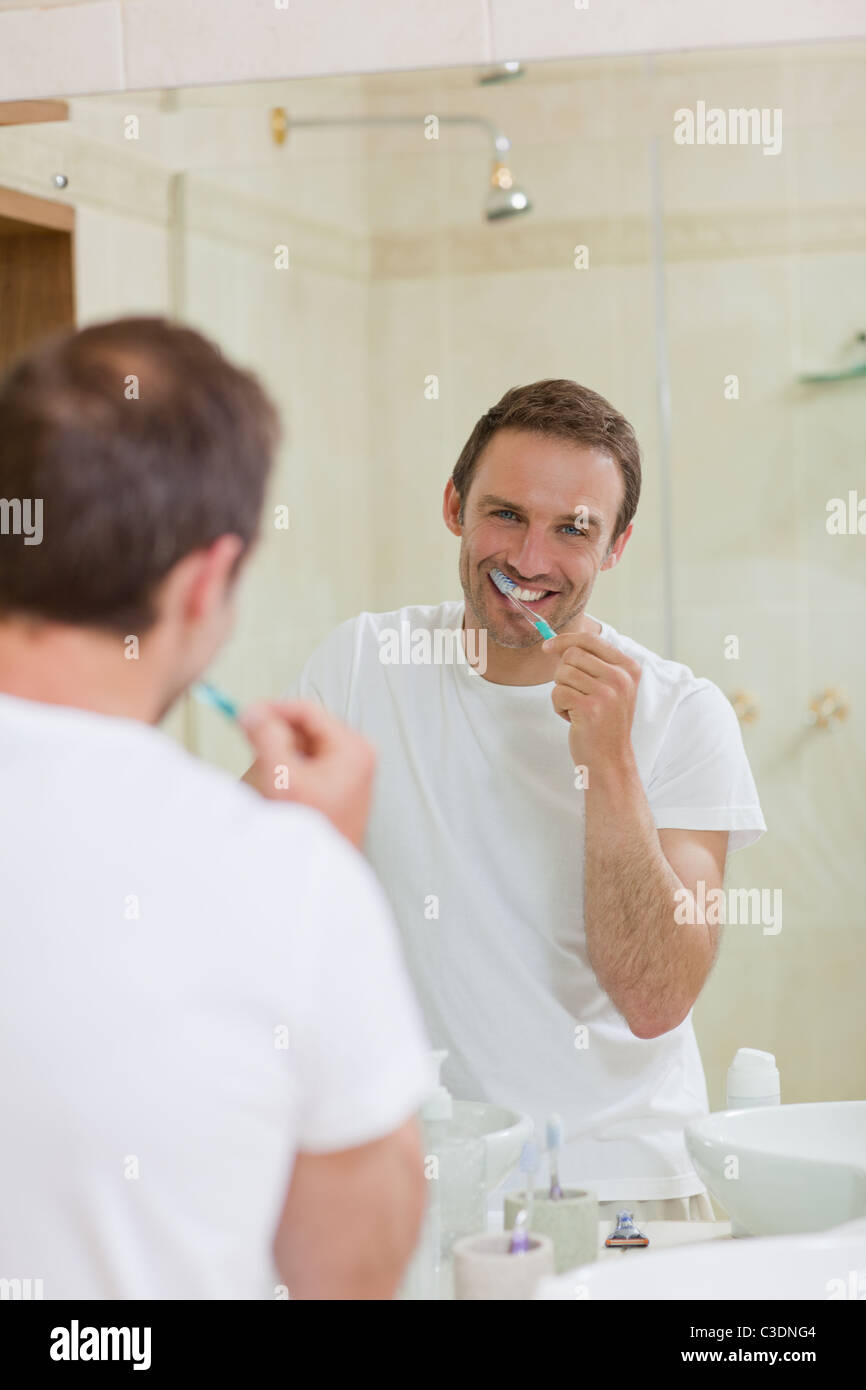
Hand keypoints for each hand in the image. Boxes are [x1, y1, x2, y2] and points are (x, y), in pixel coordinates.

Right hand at [240, 699, 375, 849]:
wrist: (322, 872)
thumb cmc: (312, 831)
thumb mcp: (282, 777)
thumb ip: (266, 737)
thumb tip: (253, 713)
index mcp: (353, 747)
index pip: (307, 710)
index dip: (272, 709)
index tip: (246, 715)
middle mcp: (358, 756)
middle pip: (306, 727)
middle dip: (276, 734)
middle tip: (249, 742)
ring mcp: (351, 771)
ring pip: (305, 746)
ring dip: (280, 753)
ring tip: (267, 775)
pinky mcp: (341, 787)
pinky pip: (309, 765)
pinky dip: (289, 769)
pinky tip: (279, 788)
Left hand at [542, 631, 640, 770]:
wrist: (610, 760)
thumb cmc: (604, 723)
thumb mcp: (610, 688)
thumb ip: (592, 664)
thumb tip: (557, 644)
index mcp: (628, 668)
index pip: (590, 639)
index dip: (565, 640)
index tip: (548, 647)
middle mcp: (621, 677)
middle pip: (572, 654)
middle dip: (563, 673)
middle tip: (574, 694)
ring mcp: (607, 692)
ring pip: (562, 673)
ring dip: (562, 692)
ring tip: (577, 709)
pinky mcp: (590, 707)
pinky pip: (557, 692)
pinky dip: (558, 707)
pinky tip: (573, 719)